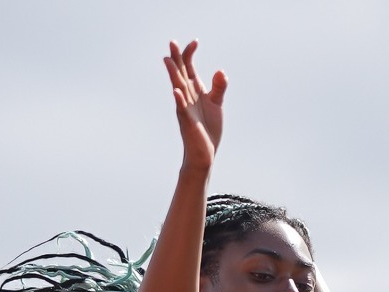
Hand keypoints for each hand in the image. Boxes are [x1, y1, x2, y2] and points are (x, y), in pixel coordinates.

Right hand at [165, 40, 225, 168]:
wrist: (204, 152)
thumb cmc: (208, 128)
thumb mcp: (216, 103)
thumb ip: (219, 87)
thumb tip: (220, 71)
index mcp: (194, 90)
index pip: (188, 67)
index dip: (189, 54)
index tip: (195, 42)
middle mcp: (187, 96)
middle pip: (179, 74)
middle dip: (176, 59)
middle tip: (172, 42)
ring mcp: (185, 109)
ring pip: (178, 89)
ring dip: (173, 75)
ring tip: (169, 61)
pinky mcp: (188, 122)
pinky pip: (182, 110)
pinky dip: (179, 101)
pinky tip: (176, 92)